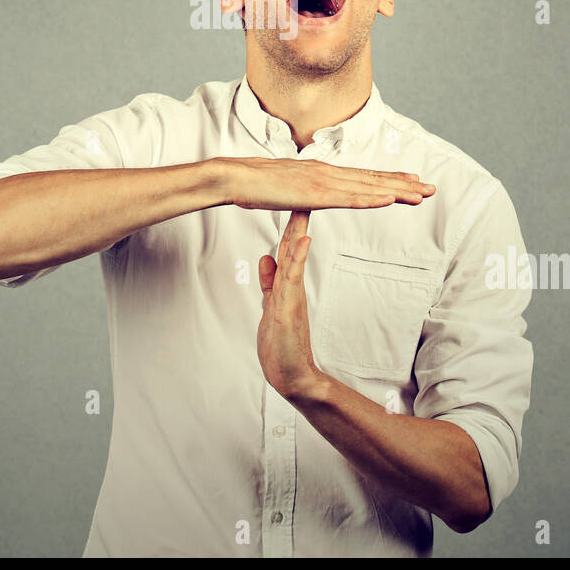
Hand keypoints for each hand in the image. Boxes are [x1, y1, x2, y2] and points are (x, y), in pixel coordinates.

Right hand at [224, 157, 434, 211]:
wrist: (235, 177)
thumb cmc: (256, 184)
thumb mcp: (288, 188)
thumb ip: (304, 192)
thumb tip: (311, 196)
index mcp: (321, 172)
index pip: (362, 177)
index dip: (389, 180)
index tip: (411, 182)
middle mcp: (327, 173)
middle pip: (372, 179)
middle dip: (404, 184)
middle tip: (431, 188)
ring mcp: (322, 182)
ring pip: (367, 187)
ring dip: (397, 191)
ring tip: (421, 195)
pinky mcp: (314, 194)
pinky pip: (348, 198)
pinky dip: (371, 198)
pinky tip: (389, 200)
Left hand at [257, 209, 322, 401]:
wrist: (292, 378)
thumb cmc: (282, 347)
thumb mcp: (271, 306)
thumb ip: (269, 282)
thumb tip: (265, 257)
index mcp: (286, 286)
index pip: (287, 249)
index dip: (288, 225)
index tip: (292, 201)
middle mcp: (291, 288)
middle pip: (293, 248)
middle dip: (296, 220)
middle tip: (304, 192)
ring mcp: (291, 297)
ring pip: (294, 259)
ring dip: (297, 233)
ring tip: (303, 208)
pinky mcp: (289, 309)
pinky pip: (292, 279)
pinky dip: (296, 259)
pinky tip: (302, 242)